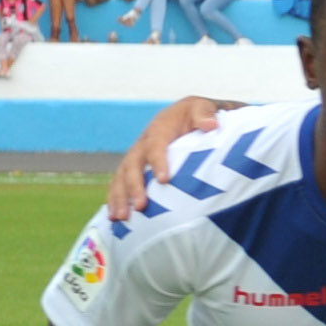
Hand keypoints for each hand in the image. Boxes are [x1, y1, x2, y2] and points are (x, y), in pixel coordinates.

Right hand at [106, 94, 227, 218]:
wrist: (192, 117)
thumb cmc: (201, 115)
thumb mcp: (204, 107)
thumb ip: (205, 113)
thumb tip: (210, 125)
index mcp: (159, 128)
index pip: (156, 145)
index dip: (158, 162)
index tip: (164, 180)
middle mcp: (143, 143)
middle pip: (133, 164)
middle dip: (134, 186)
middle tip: (141, 206)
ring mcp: (137, 157)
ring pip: (122, 177)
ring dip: (120, 197)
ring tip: (120, 217)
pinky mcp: (136, 169)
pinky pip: (121, 184)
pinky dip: (116, 200)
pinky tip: (115, 218)